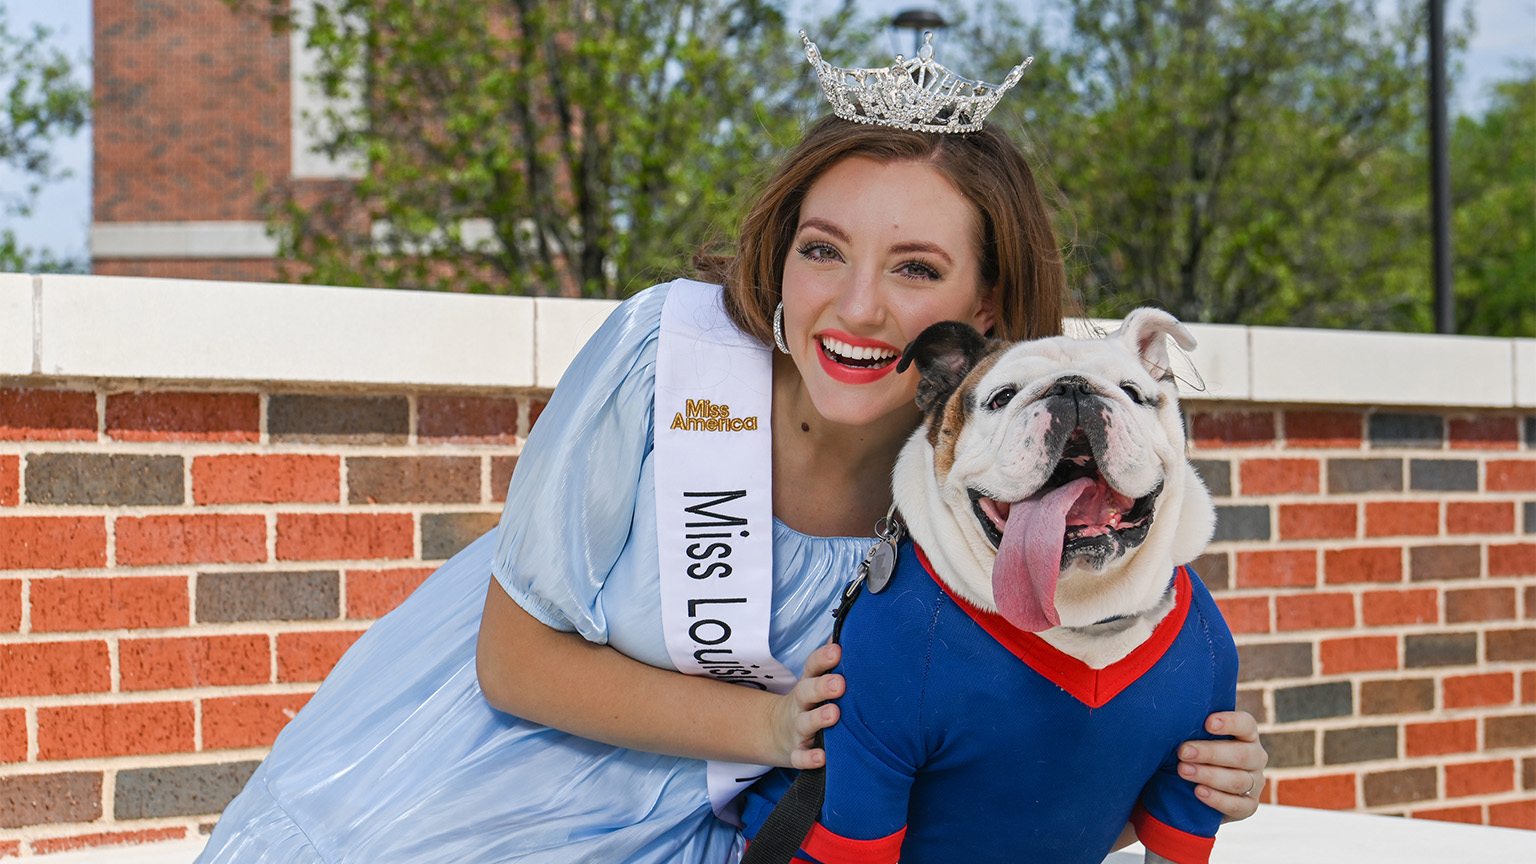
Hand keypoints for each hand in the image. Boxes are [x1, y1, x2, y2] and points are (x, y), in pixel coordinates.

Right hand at [768, 643, 844, 768]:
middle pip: (808, 692)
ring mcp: (796, 729)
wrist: (777, 732)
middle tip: (840, 683)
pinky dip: (809, 758)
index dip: (824, 658)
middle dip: (823, 687)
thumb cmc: (808, 702)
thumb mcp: (815, 679)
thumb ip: (830, 660)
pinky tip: (821, 758)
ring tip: (834, 714)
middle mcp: (801, 704)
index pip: (813, 667)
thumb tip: (848, 630)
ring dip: (819, 719)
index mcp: (808, 684)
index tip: (837, 650)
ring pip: (805, 723)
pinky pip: (800, 757)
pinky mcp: (795, 752)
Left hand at [1177, 710, 1266, 821]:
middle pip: (1241, 754)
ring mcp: (1255, 783)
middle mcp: (1255, 757)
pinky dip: (1217, 799)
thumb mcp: (1196, 738)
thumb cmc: (1194, 754)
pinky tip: (1198, 792)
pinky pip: (1237, 805)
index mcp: (1246, 735)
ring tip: (1183, 771)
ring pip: (1238, 780)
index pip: (1246, 724)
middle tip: (1183, 752)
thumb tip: (1169, 715)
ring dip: (1209, 775)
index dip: (1230, 722)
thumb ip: (1193, 729)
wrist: (1196, 791)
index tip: (1208, 723)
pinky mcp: (1248, 806)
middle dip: (1210, 753)